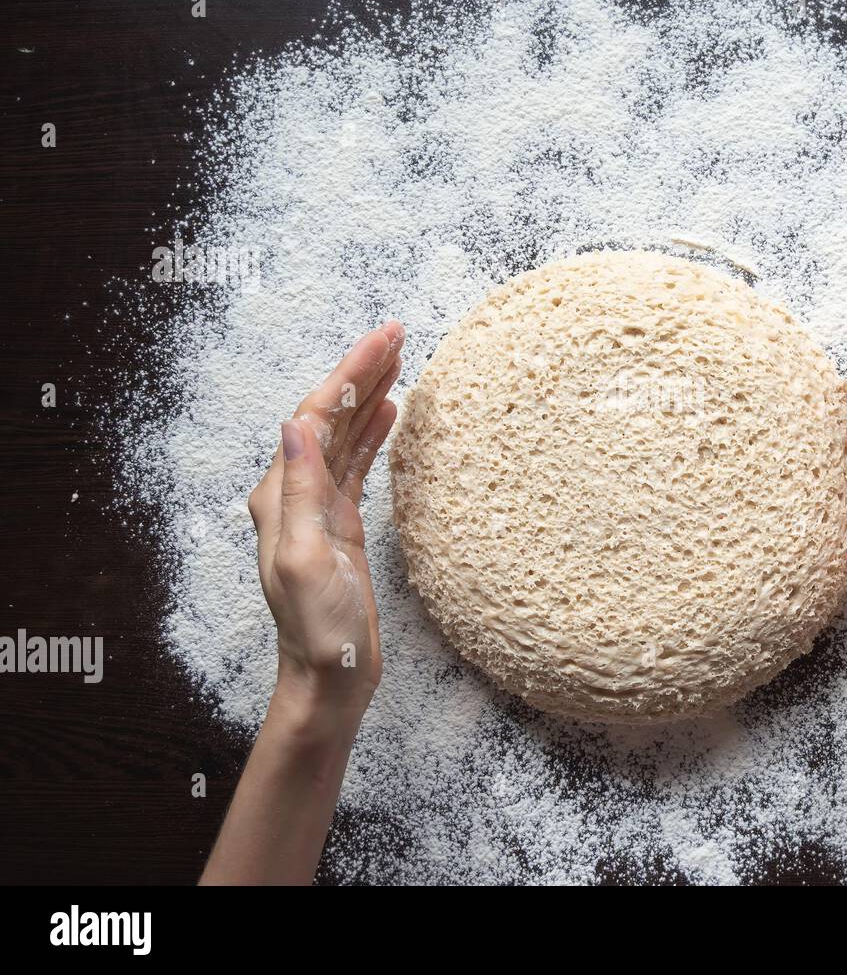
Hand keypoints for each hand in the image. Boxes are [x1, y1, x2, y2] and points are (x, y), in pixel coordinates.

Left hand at [247, 321, 403, 722]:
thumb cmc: (318, 630)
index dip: (351, 373)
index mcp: (281, 496)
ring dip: (371, 395)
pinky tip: (392, 412)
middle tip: (397, 334)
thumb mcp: (306, 559)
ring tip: (399, 360)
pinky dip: (374, 433)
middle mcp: (295, 494)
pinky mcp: (342, 525)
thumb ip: (301, 492)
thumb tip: (296, 426)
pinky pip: (357, 465)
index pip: (316, 417)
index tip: (383, 339)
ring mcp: (320, 508)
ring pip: (347, 436)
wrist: (331, 677)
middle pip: (332, 416)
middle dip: (363, 372)